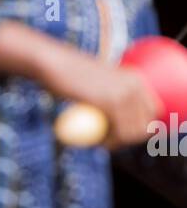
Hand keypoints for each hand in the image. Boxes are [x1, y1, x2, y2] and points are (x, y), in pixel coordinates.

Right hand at [39, 45, 161, 148]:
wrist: (54, 64)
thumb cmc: (68, 75)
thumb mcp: (96, 82)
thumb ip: (109, 95)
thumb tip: (117, 118)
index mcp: (135, 79)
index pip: (153, 111)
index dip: (142, 127)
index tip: (124, 135)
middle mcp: (135, 85)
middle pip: (146, 124)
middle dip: (130, 139)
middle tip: (110, 142)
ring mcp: (125, 93)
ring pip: (133, 132)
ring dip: (119, 144)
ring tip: (102, 143)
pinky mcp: (112, 103)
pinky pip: (119, 133)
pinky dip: (110, 143)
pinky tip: (99, 143)